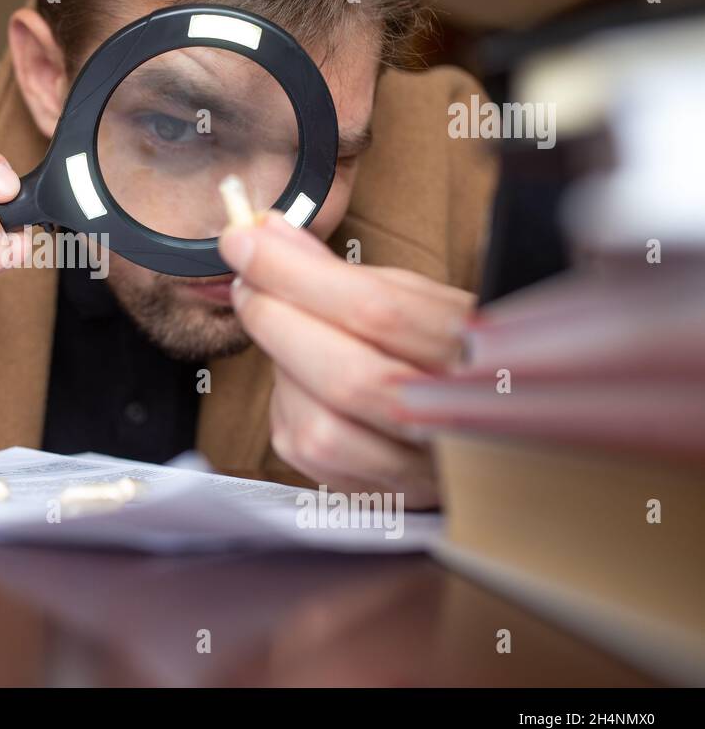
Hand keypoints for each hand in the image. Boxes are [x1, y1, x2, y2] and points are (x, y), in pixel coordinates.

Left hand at [218, 216, 472, 507]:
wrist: (481, 434)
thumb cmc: (441, 353)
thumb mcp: (416, 299)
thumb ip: (342, 273)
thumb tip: (267, 233)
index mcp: (475, 351)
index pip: (377, 310)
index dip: (297, 274)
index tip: (246, 241)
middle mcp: (453, 419)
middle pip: (348, 376)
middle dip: (278, 321)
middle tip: (247, 284)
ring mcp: (417, 469)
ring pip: (321, 426)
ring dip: (282, 371)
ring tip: (283, 334)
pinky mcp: (374, 495)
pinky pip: (304, 450)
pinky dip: (286, 406)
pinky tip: (299, 382)